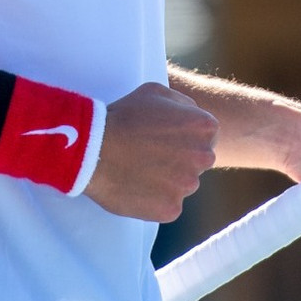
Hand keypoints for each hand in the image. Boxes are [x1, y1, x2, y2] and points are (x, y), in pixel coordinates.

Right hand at [85, 82, 218, 221]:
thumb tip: (192, 115)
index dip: (183, 138)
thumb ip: (183, 103)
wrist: (94, 148)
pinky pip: (168, 205)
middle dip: (179, 159)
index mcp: (205, 127)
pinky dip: (154, 199)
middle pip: (197, 162)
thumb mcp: (156, 92)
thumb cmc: (123, 116)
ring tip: (140, 170)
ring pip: (183, 184)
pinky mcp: (171, 209)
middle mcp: (204, 157)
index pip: (205, 137)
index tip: (164, 139)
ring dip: (167, 180)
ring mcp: (188, 186)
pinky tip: (136, 186)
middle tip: (151, 156)